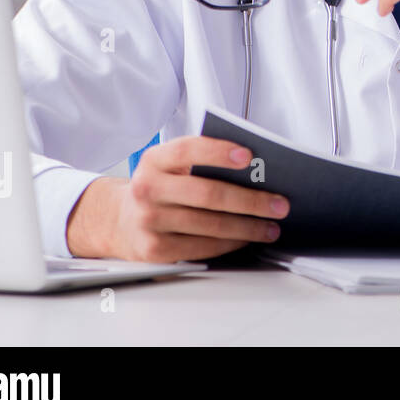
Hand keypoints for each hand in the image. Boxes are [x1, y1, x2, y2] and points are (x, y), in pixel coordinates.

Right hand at [66, 136, 290, 262]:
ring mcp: (148, 222)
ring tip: (270, 226)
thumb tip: (254, 169)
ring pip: (209, 225)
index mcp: (154, 160)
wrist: (120, 220)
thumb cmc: (160, 187)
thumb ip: (202, 161)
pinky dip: (230, 243)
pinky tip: (246, 238)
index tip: (249, 156)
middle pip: (208, 194)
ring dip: (247, 227)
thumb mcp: (170, 166)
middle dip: (250, 200)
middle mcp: (147, 189)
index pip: (188, 150)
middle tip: (279, 204)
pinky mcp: (154, 249)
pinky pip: (202, 247)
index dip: (219, 152)